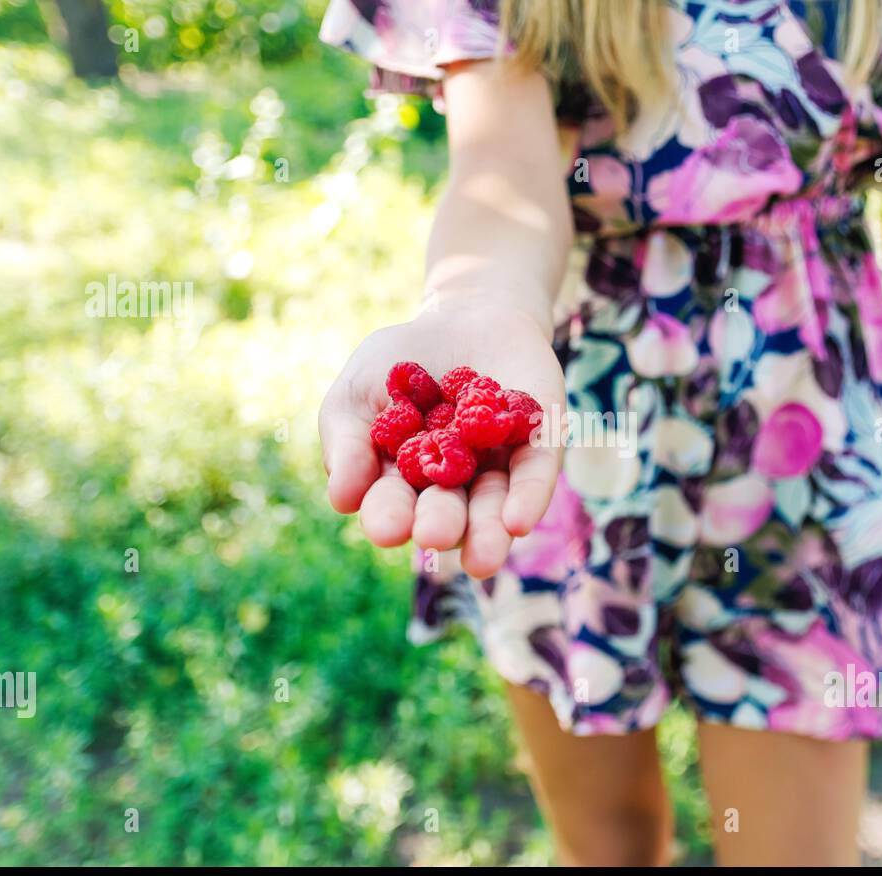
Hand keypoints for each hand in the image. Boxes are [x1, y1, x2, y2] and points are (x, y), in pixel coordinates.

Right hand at [318, 308, 564, 578]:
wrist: (468, 311)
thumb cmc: (403, 360)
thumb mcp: (360, 390)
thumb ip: (347, 442)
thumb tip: (341, 500)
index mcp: (403, 482)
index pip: (393, 505)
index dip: (389, 517)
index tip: (386, 527)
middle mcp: (452, 486)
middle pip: (446, 514)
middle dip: (439, 525)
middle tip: (432, 534)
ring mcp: (498, 468)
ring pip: (492, 507)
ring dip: (487, 533)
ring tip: (483, 559)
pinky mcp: (539, 446)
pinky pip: (534, 476)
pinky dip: (528, 498)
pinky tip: (519, 521)